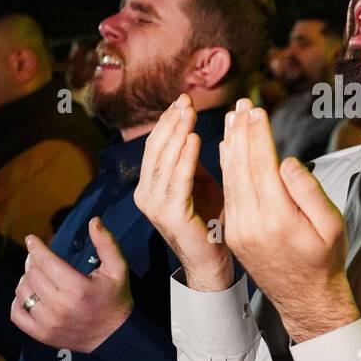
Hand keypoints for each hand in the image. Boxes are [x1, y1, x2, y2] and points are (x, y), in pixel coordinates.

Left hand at [9, 218, 131, 352]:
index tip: (32, 239)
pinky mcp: (41, 335)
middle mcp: (59, 306)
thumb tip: (93, 221)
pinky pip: (17, 314)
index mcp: (77, 289)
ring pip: (23, 292)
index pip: (46, 262)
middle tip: (38, 256)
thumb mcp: (118, 268)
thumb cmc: (116, 299)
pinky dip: (18, 301)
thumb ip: (106, 243)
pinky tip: (29, 294)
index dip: (36, 247)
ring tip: (36, 274)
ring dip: (26, 279)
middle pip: (33, 274)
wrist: (114, 337)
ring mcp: (48, 323)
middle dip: (33, 260)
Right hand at [134, 93, 231, 290]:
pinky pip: (177, 181)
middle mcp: (146, 195)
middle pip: (156, 149)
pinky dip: (185, 159)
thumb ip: (192, 160)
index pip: (155, 146)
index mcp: (150, 186)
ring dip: (177, 134)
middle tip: (184, 100)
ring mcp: (156, 207)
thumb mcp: (200, 183)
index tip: (182, 99)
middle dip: (170, 122)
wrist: (213, 261)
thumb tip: (194, 127)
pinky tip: (194, 140)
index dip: (167, 121)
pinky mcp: (171, 216)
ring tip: (188, 113)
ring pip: (164, 162)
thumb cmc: (210, 221)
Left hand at [220, 98, 356, 342]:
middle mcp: (253, 223)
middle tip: (241, 105)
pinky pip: (229, 193)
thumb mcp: (332, 225)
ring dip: (231, 146)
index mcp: (279, 219)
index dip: (258, 135)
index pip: (263, 166)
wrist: (305, 298)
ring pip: (231, 178)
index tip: (256, 111)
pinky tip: (229, 148)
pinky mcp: (234, 233)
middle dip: (242, 133)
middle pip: (242, 167)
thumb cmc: (325, 258)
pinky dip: (228, 167)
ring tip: (234, 119)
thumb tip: (284, 162)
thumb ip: (309, 191)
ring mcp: (239, 229)